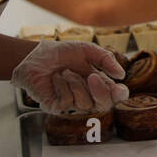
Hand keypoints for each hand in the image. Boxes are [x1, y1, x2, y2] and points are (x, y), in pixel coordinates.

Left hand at [12, 40, 128, 113]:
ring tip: (64, 72)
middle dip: (100, 92)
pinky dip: (62, 86)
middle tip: (92, 77)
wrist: (35, 55)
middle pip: (103, 105)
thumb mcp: (87, 50)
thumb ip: (105, 59)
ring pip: (84, 103)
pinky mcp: (57, 107)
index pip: (114, 95)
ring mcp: (72, 103)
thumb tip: (121, 75)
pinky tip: (56, 79)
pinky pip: (67, 102)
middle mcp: (87, 95)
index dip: (120, 95)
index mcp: (98, 83)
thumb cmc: (61, 53)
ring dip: (75, 83)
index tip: (119, 89)